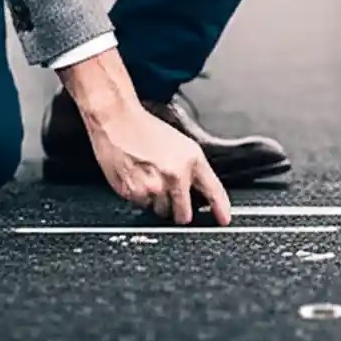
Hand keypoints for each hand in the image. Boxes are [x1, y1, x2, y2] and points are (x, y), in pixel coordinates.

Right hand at [58, 49, 231, 225]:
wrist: (117, 120)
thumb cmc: (145, 128)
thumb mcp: (180, 144)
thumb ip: (192, 169)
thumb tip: (199, 191)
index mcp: (191, 160)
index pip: (213, 191)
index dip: (221, 209)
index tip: (223, 219)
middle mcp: (174, 176)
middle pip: (183, 214)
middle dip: (180, 211)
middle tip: (172, 197)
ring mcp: (153, 187)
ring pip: (161, 210)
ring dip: (158, 201)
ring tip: (149, 178)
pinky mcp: (133, 192)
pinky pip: (141, 204)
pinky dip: (141, 196)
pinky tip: (137, 177)